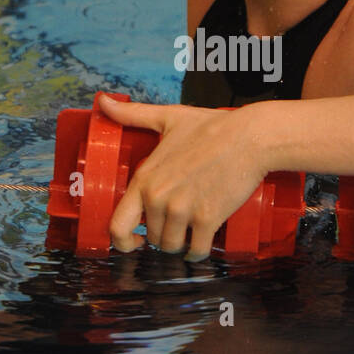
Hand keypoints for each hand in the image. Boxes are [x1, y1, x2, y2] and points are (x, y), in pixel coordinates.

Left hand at [98, 96, 268, 259]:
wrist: (250, 137)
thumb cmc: (211, 127)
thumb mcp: (167, 118)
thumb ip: (132, 115)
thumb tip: (103, 102)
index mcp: (144, 179)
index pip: (117, 226)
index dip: (123, 241)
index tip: (135, 241)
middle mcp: (158, 198)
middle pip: (151, 238)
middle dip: (163, 234)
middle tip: (177, 222)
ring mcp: (182, 210)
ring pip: (171, 247)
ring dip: (180, 243)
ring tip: (190, 229)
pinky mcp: (207, 219)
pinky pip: (195, 250)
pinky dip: (198, 252)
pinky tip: (201, 244)